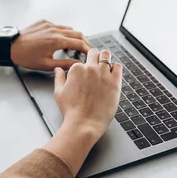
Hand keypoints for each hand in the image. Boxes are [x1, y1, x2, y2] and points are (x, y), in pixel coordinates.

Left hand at [12, 20, 91, 70]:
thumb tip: (77, 65)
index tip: (91, 54)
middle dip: (84, 42)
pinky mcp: (44, 22)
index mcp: (57, 41)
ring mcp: (49, 24)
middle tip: (87, 50)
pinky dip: (63, 32)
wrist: (10, 46)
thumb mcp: (46, 65)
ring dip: (74, 37)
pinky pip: (58, 26)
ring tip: (74, 46)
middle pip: (77, 34)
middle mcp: (55, 30)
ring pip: (68, 29)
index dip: (88, 49)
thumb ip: (64, 65)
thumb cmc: (25, 57)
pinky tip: (60, 40)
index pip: (79, 43)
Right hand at [45, 49, 122, 174]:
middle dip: (93, 57)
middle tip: (94, 64)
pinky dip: (115, 67)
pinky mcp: (115, 82)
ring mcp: (103, 74)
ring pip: (107, 55)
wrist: (84, 123)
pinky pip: (118, 66)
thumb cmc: (71, 111)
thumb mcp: (58, 93)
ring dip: (105, 58)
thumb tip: (58, 69)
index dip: (82, 67)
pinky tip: (113, 72)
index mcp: (76, 69)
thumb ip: (59, 78)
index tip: (83, 74)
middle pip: (94, 53)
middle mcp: (90, 68)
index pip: (80, 61)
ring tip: (105, 65)